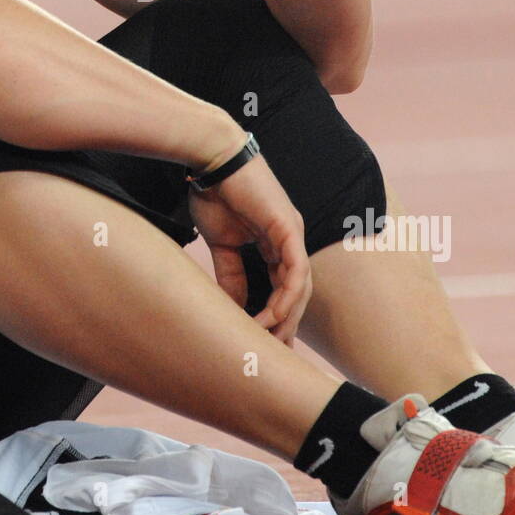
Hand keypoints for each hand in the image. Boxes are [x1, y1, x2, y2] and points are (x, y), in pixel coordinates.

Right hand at [186, 152, 310, 345]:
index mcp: (276, 244)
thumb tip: (231, 308)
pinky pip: (296, 270)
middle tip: (271, 355)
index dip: (275, 318)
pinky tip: (272, 316)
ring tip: (267, 340)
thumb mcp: (222, 245)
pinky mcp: (288, 227)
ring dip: (285, 317)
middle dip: (285, 326)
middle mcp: (291, 241)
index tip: (262, 344)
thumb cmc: (216, 193)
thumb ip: (230, 276)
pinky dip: (286, 296)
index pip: (283, 289)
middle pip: (297, 293)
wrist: (213, 159)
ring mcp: (293, 233)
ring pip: (300, 286)